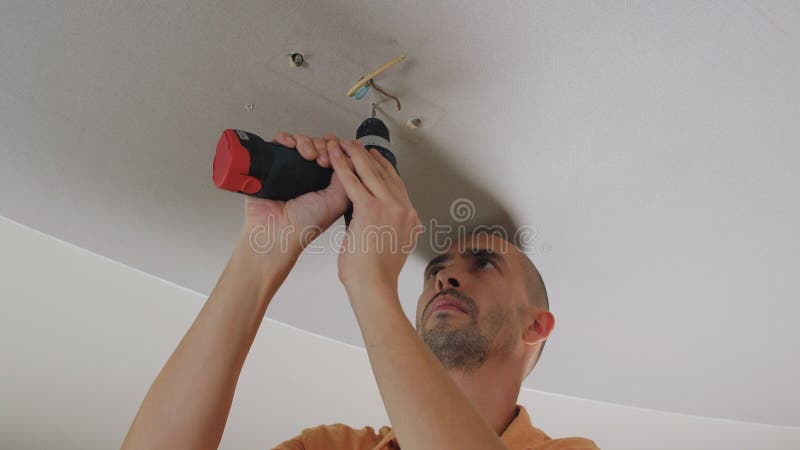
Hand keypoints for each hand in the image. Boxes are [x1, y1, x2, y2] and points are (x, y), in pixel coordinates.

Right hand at [241, 132, 348, 255]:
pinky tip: (291, 146)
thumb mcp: (338, 200)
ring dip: (308, 142)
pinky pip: (280, 142)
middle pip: (320, 144)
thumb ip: (349, 177)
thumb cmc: (304, 225)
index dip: (339, 149)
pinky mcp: (273, 163)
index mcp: (327, 182)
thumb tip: (352, 156)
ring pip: (302, 141)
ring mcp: (292, 167)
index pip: (336, 154)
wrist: (277, 232)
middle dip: (324, 146)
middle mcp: (310, 174)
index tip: (338, 152)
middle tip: (323, 159)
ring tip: (309, 155)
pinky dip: (287, 138)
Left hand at [328, 139, 422, 291]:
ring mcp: (390, 207)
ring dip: (356, 155)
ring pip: (370, 173)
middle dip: (369, 157)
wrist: (375, 286)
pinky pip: (354, 182)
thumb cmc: (378, 275)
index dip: (384, 169)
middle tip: (359, 145)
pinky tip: (335, 157)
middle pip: (386, 174)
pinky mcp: (371, 209)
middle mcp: (404, 209)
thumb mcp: (394, 248)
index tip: (376, 159)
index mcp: (410, 219)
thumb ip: (392, 233)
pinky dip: (343, 167)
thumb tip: (384, 228)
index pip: (397, 185)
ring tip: (345, 144)